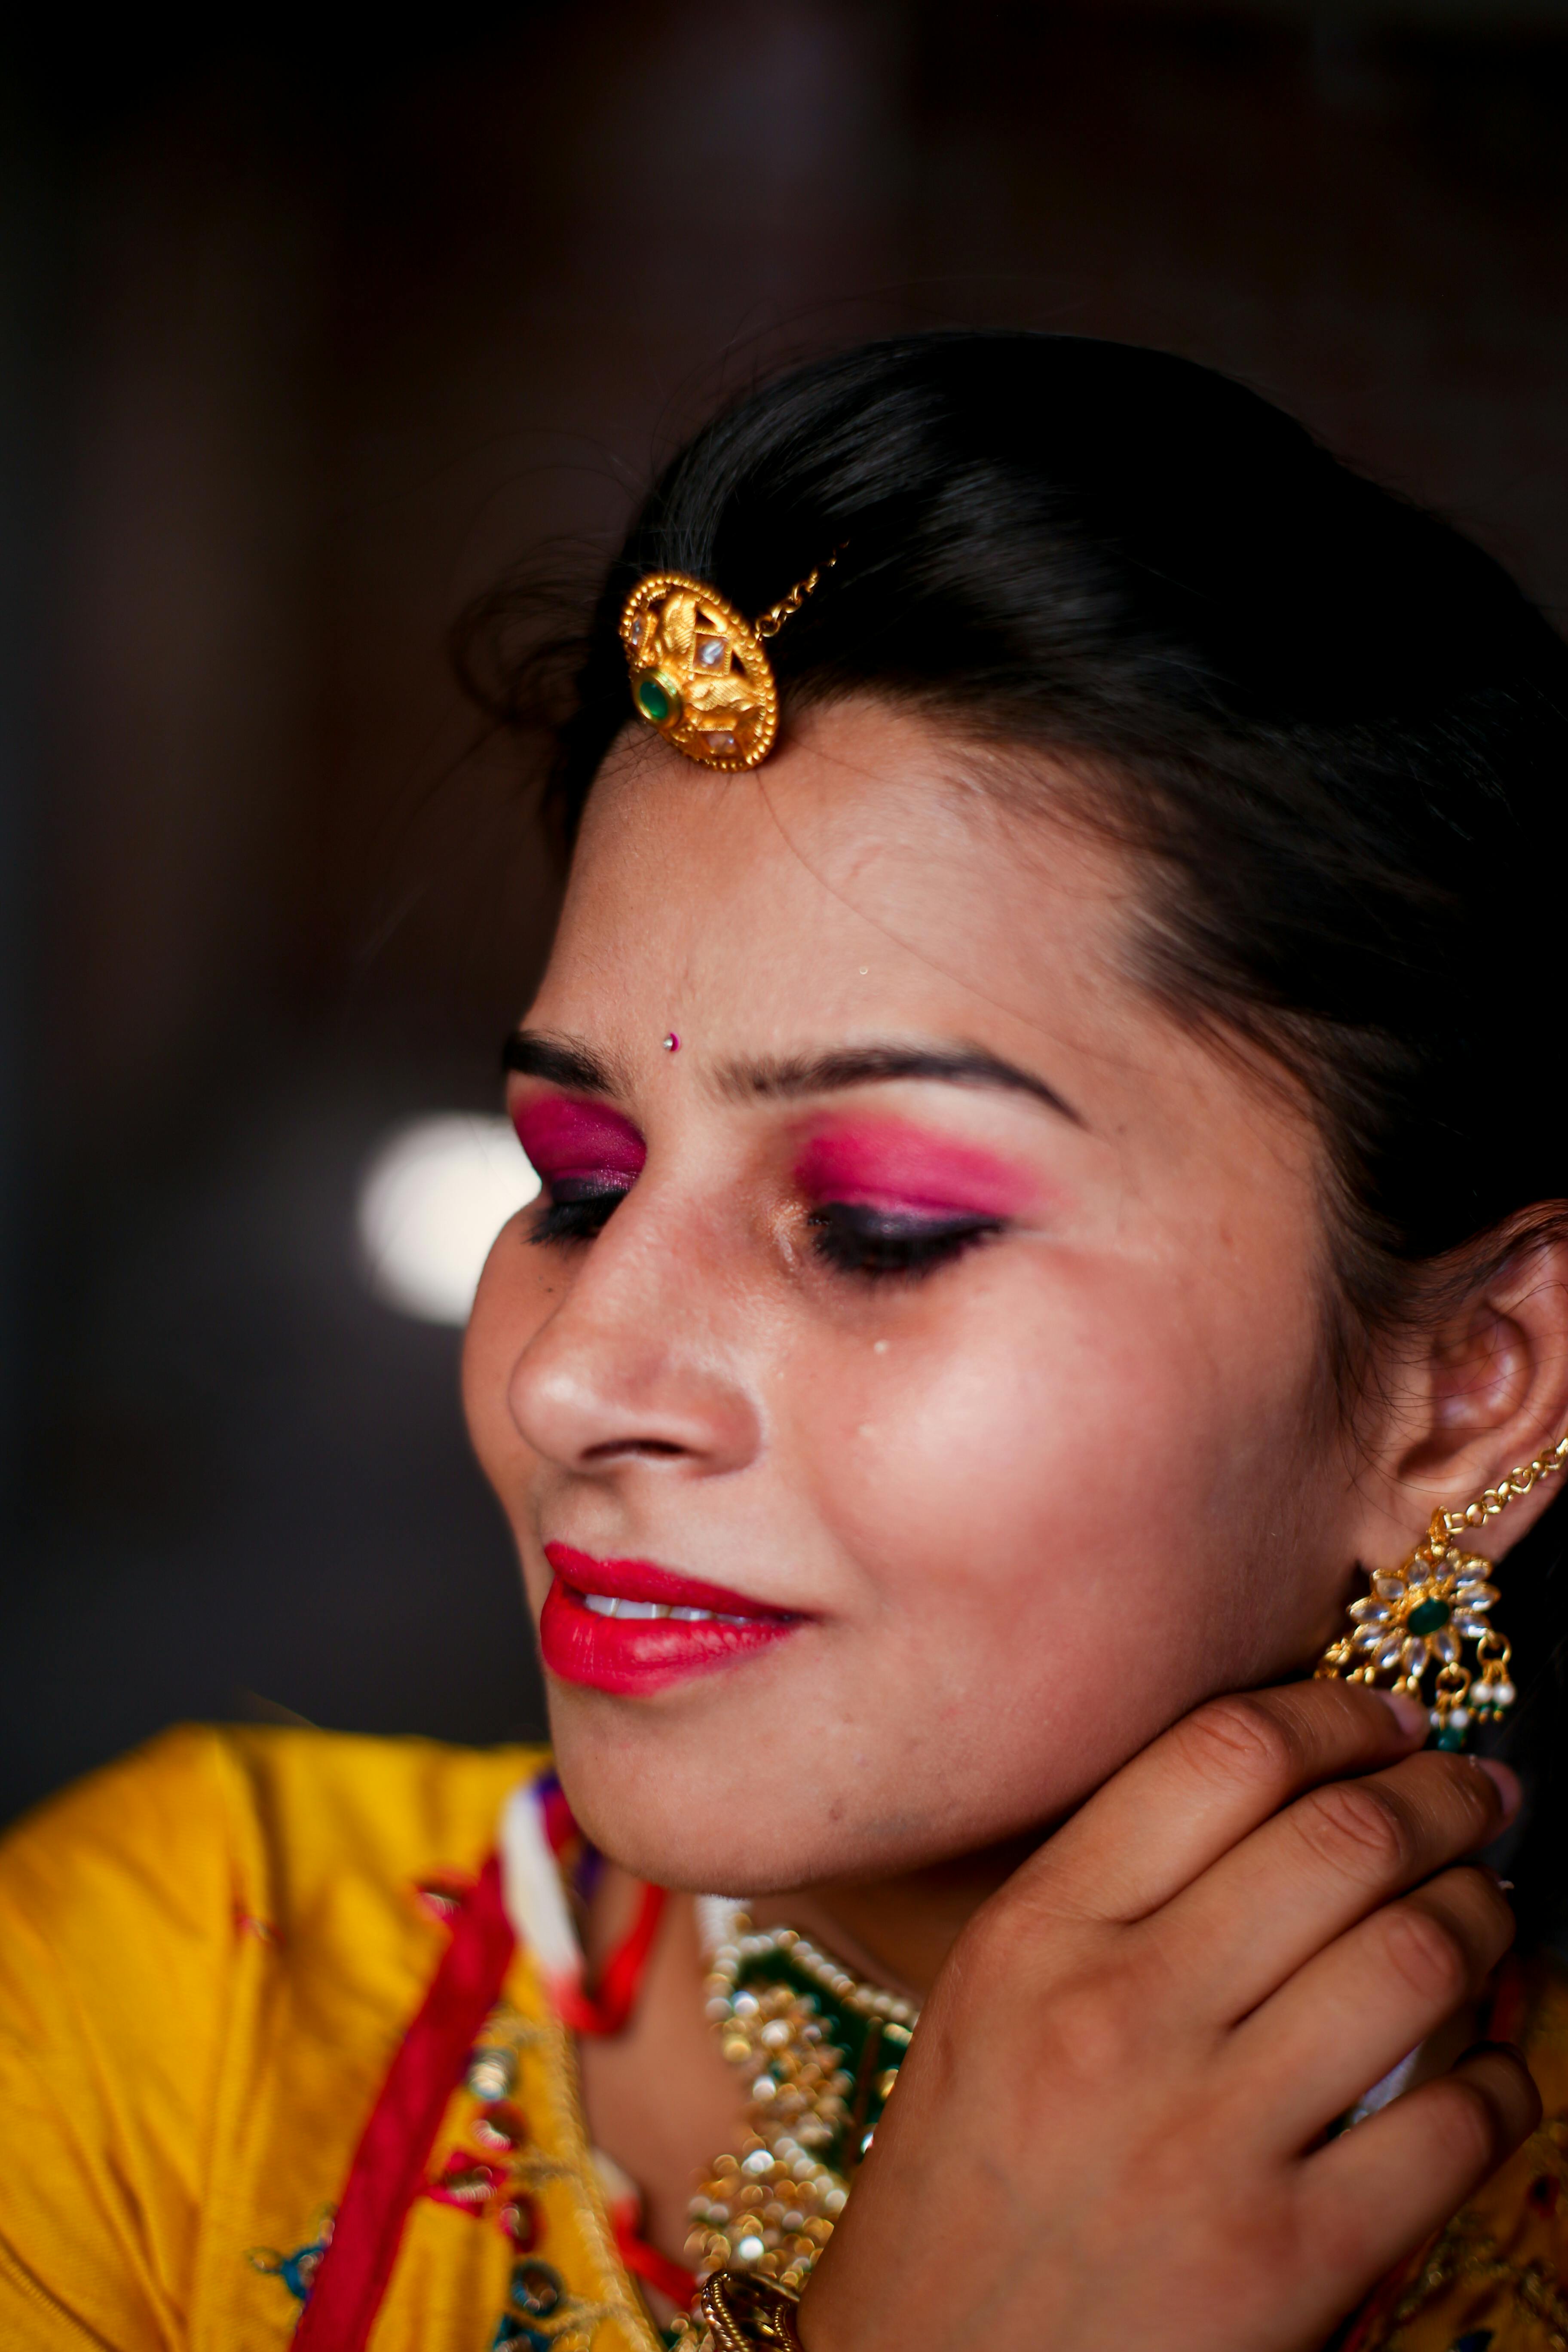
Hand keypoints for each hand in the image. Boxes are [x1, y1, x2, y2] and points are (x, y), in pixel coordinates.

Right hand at [798, 1681, 1537, 2351]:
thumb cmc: (960, 2196)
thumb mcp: (988, 2009)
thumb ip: (1108, 1903)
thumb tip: (1284, 1808)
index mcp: (1034, 1938)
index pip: (1220, 1756)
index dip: (1336, 1715)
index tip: (1387, 1719)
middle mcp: (1118, 2014)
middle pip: (1337, 1836)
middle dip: (1440, 1798)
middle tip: (1477, 1794)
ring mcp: (1207, 2137)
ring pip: (1414, 1956)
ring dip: (1483, 1915)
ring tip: (1490, 1909)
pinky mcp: (1290, 2260)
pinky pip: (1453, 2123)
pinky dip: (1501, 2079)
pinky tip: (1490, 2071)